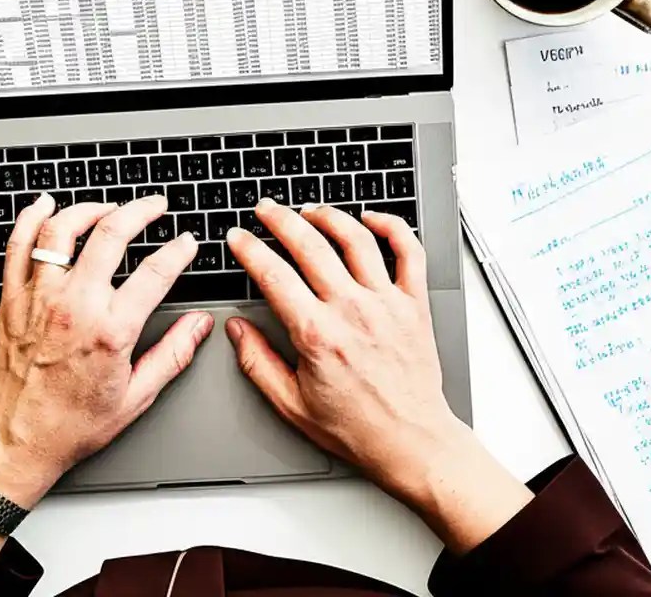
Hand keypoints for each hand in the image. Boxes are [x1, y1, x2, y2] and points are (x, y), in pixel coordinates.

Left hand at [0, 194, 212, 533]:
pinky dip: (30, 220)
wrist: (19, 442)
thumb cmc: (72, 425)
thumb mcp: (137, 396)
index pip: (155, 271)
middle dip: (140, 211)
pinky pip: (18, 247)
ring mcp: (39, 299)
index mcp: (110, 330)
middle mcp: (74, 306)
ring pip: (62, 231)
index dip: (178, 250)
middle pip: (110, 234)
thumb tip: (199, 326)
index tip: (186, 243)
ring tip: (108, 207)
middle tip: (154, 206)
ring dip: (89, 209)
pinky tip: (44, 207)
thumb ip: (174, 354)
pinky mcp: (12, 300)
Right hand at [225, 199, 532, 552]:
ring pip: (356, 238)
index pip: (273, 274)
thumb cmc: (356, 428)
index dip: (249, 249)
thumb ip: (257, 362)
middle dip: (281, 219)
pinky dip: (391, 226)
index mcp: (317, 334)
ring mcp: (386, 303)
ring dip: (328, 216)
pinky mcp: (414, 304)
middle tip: (265, 210)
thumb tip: (236, 330)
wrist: (410, 441)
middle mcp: (352, 311)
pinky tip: (371, 218)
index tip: (238, 238)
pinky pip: (408, 251)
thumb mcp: (291, 405)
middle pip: (310, 245)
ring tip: (310, 211)